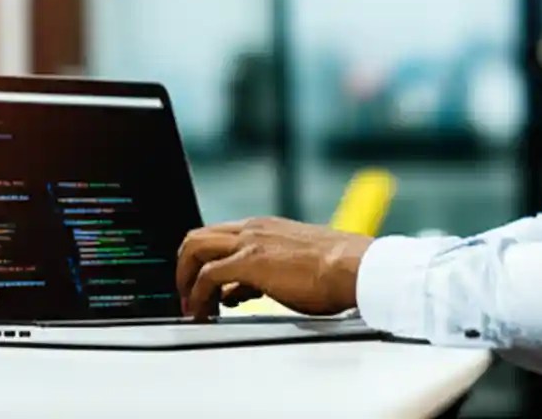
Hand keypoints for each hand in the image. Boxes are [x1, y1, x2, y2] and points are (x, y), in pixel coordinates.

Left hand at [175, 217, 372, 319]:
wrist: (357, 268)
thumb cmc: (338, 271)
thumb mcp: (293, 266)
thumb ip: (263, 274)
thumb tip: (241, 291)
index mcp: (263, 227)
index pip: (217, 236)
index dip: (202, 260)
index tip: (200, 283)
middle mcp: (252, 229)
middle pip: (198, 238)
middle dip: (184, 266)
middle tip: (186, 294)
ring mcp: (249, 242)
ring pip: (195, 249)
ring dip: (185, 279)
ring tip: (190, 306)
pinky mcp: (249, 261)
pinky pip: (208, 276)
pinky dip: (198, 294)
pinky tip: (202, 313)